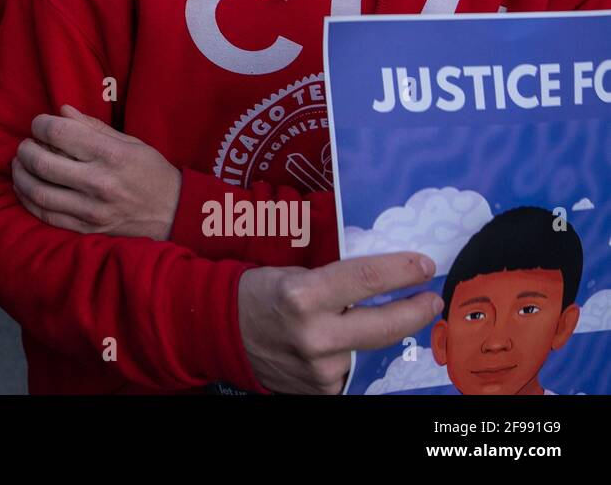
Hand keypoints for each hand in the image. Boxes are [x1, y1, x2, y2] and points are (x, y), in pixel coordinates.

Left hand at [12, 105, 180, 240]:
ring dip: (21, 174)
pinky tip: (25, 187)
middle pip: (42, 162)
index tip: (39, 124)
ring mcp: (91, 210)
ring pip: (38, 191)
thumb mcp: (129, 142)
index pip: (59, 133)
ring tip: (20, 163)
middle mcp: (99, 183)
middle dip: (26, 148)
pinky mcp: (86, 229)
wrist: (173, 213)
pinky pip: (45, 215)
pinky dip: (28, 199)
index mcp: (111, 155)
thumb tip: (60, 111)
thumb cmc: (150, 171)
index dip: (40, 124)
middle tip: (26, 143)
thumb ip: (92, 127)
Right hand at [238, 252, 442, 393]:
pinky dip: (350, 352)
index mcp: (303, 296)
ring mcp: (319, 367)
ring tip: (371, 319)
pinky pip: (349, 367)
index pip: (367, 279)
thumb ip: (336, 279)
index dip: (403, 271)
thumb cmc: (260, 292)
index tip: (425, 265)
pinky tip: (337, 343)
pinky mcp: (320, 389)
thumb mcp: (295, 273)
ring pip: (368, 348)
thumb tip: (386, 278)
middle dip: (415, 311)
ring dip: (376, 333)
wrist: (223, 332)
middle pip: (385, 325)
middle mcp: (314, 334)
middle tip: (431, 300)